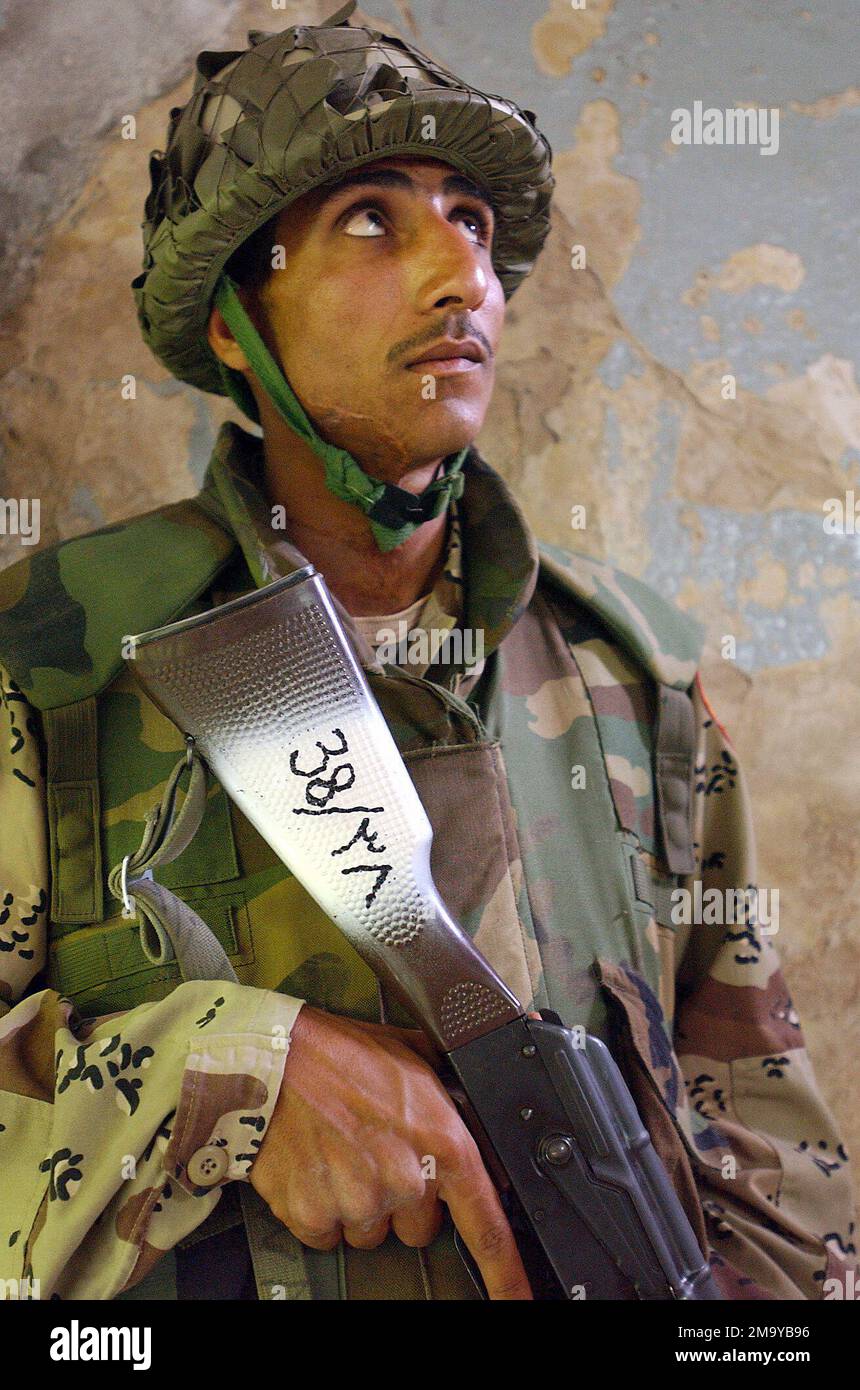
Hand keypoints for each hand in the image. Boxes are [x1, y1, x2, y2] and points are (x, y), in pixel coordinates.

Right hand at [250, 1005, 532, 1299]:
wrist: (274, 1059)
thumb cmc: (342, 1054)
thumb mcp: (416, 1057)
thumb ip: (450, 1096)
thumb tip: (476, 1110)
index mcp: (443, 1143)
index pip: (487, 1226)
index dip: (507, 1274)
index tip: (519, 1299)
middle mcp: (406, 1180)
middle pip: (419, 1227)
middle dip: (403, 1200)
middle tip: (377, 1153)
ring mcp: (359, 1202)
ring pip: (372, 1233)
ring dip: (361, 1204)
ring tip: (342, 1151)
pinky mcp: (314, 1215)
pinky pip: (328, 1235)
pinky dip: (322, 1209)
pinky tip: (317, 1166)